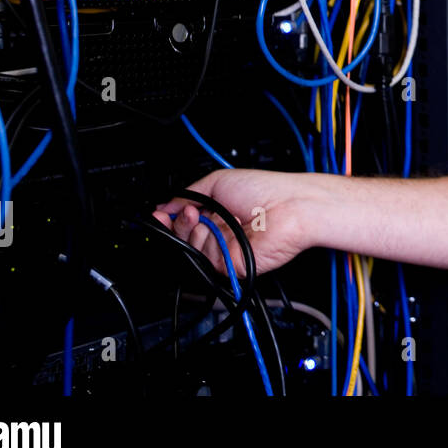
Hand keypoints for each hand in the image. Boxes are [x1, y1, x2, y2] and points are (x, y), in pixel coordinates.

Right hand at [152, 169, 320, 278]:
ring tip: (212, 217)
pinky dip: (212, 243)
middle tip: (189, 212)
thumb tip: (167, 205)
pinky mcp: (231, 265)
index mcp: (216, 213)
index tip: (159, 215)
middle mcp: (220, 232)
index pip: (184, 223)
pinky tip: (224, 231)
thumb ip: (189, 194)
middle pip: (182, 239)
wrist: (288, 207)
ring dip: (197, 231)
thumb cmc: (265, 190)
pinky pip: (208, 259)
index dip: (169, 220)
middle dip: (179, 225)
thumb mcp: (218, 182)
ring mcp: (226, 249)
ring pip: (192, 249)